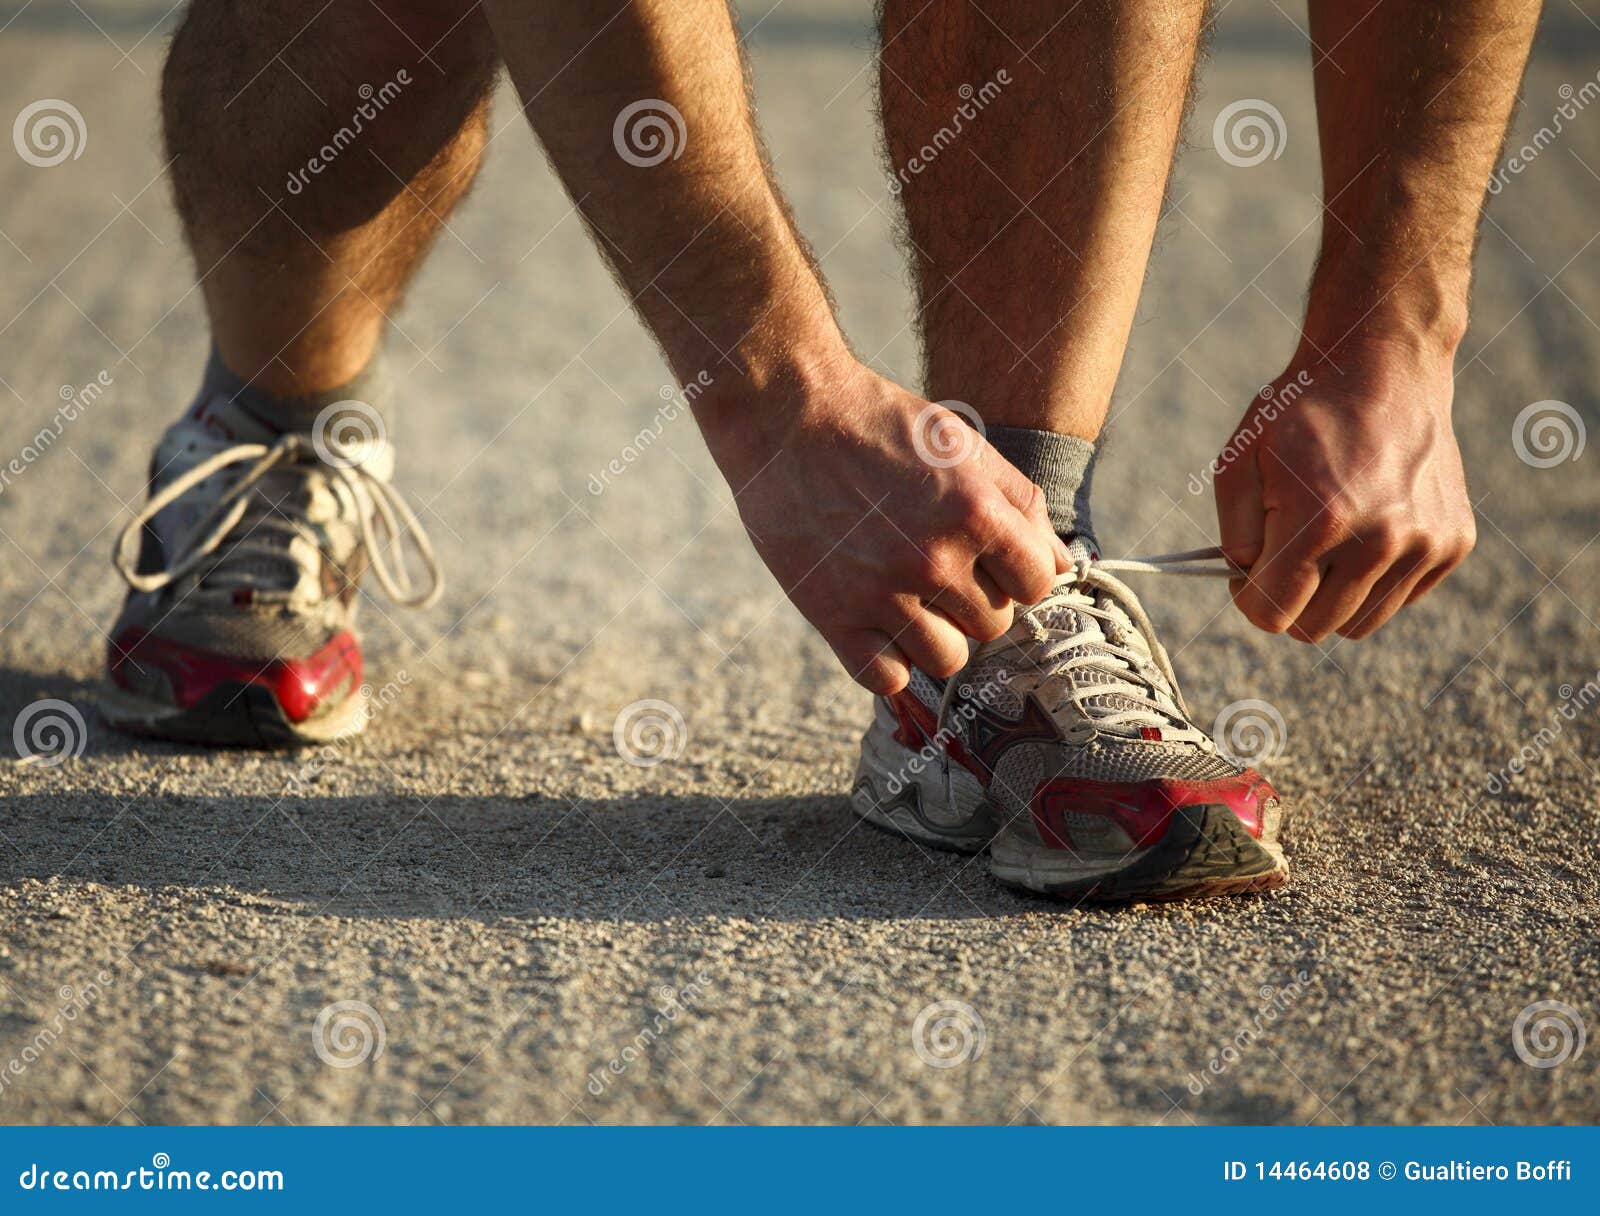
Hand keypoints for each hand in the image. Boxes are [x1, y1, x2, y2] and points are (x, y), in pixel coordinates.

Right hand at [696, 354, 1068, 692]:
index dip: (1019, 573)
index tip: (992, 560)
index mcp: (976, 513)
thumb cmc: (881, 424)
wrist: (787, 416)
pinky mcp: (833, 616)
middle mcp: (933, 560)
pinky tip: (881, 628)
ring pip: (947, 660)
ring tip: (912, 598)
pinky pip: (885, 680)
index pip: (1038, 584)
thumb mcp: (962, 446)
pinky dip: (890, 663)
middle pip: (993, 624)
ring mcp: (882, 593)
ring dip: (938, 636)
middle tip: (940, 567)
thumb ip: (1020, 504)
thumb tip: (1060, 565)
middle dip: (976, 600)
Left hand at [1213, 343, 1475, 641]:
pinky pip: (1398, 599)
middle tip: (1282, 558)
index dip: (1248, 597)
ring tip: (1324, 544)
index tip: (1249, 571)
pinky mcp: (1453, 544)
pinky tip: (1365, 531)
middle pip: (1313, 627)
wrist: (1384, 368)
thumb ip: (1235, 534)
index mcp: (1320, 522)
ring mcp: (1424, 545)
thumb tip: (1248, 583)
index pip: (1271, 614)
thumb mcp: (1240, 461)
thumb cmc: (1302, 413)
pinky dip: (1374, 581)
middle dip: (1288, 601)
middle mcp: (1380, 541)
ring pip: (1358, 623)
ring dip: (1332, 597)